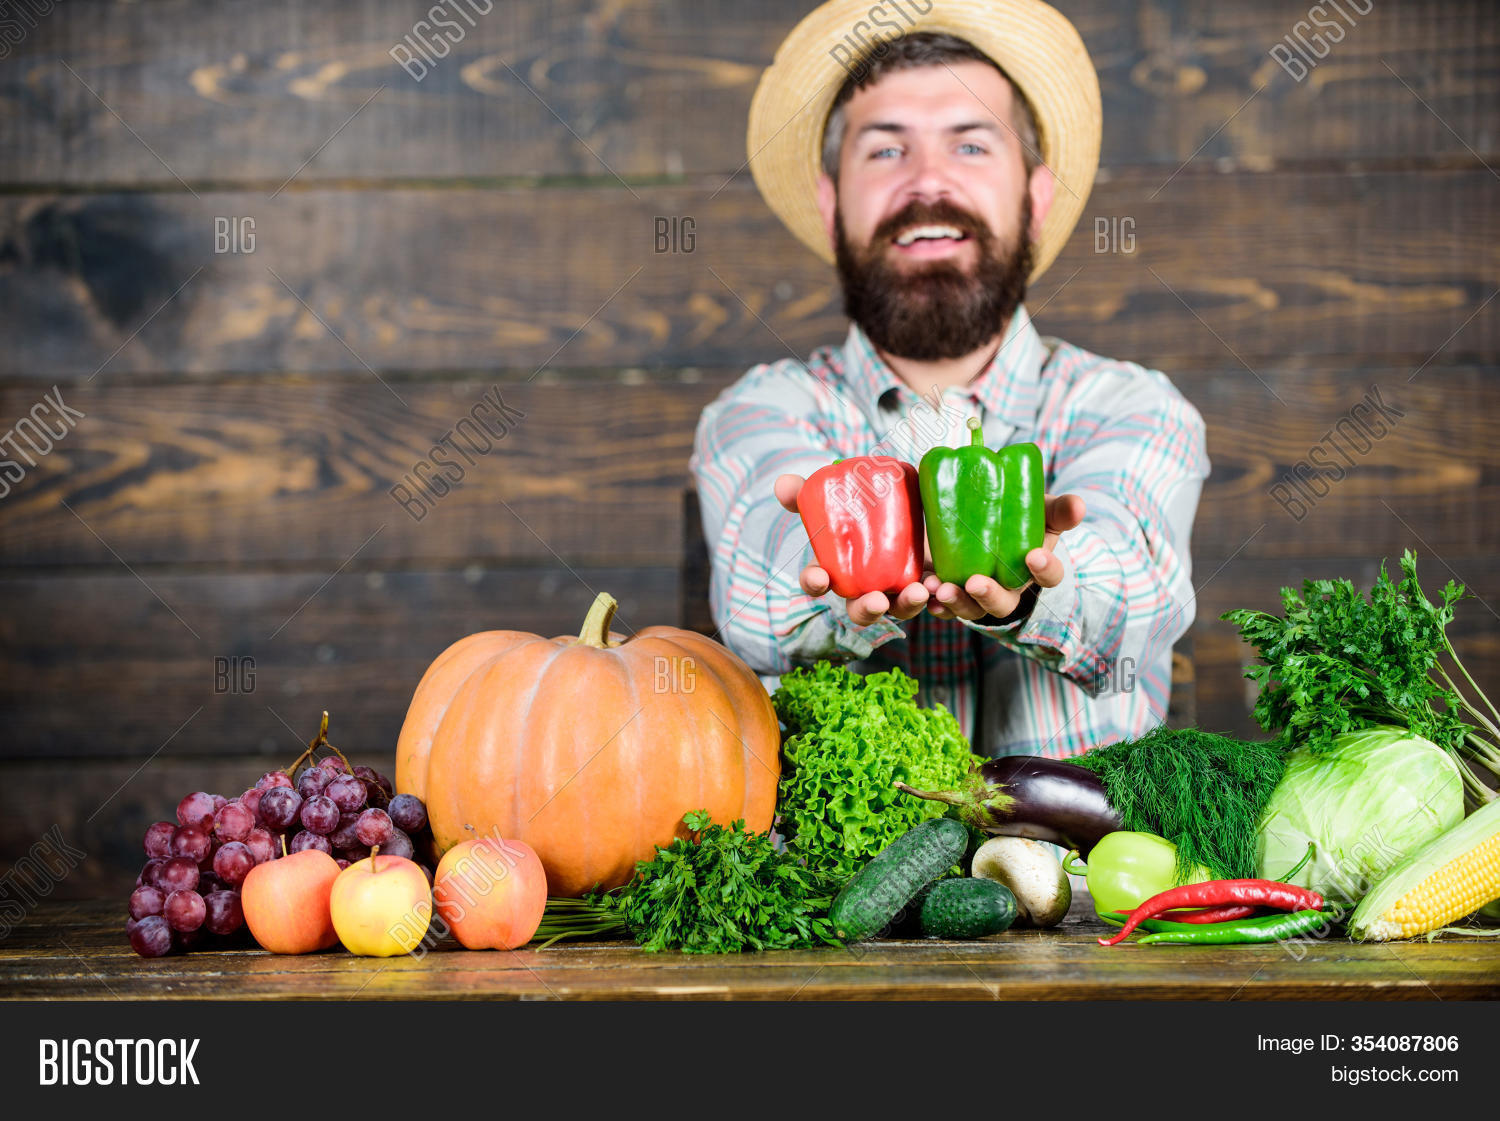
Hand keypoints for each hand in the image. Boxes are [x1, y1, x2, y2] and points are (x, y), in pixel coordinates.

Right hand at [775, 473, 930, 624]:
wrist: (909, 502)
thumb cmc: (863, 506)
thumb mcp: (837, 494)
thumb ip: (807, 490)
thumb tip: (782, 485)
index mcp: (837, 568)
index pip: (817, 582)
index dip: (814, 582)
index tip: (818, 578)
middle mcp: (865, 588)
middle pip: (860, 610)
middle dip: (867, 610)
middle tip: (876, 601)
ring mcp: (896, 591)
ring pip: (899, 609)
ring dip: (907, 606)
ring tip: (919, 592)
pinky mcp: (926, 586)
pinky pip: (932, 600)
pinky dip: (937, 597)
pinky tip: (940, 588)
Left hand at [925, 493, 1086, 621]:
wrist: (980, 520)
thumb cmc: (1017, 518)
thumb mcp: (1040, 510)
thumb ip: (1058, 509)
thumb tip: (1079, 505)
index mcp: (1034, 569)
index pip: (1048, 576)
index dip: (1044, 569)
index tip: (1034, 555)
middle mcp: (1007, 590)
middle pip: (1003, 603)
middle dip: (990, 595)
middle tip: (976, 582)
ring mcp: (977, 596)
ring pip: (970, 609)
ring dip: (957, 602)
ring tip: (941, 588)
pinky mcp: (950, 593)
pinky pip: (943, 607)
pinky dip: (934, 603)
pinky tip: (926, 594)